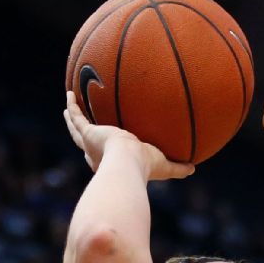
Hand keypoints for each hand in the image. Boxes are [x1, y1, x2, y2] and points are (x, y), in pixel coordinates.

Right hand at [62, 92, 193, 179]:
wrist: (128, 163)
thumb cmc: (146, 168)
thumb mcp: (164, 167)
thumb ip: (178, 168)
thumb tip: (194, 168)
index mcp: (111, 164)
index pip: (104, 159)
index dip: (102, 155)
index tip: (105, 148)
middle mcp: (97, 155)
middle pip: (86, 144)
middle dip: (83, 136)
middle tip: (81, 127)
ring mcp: (90, 143)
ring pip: (76, 129)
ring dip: (72, 119)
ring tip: (68, 108)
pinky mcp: (88, 132)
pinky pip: (77, 116)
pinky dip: (73, 106)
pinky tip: (70, 94)